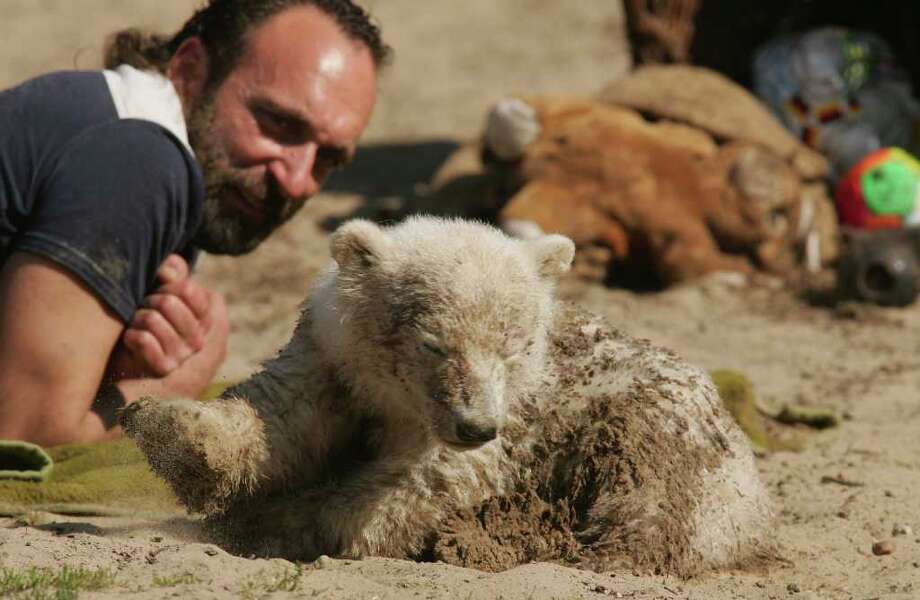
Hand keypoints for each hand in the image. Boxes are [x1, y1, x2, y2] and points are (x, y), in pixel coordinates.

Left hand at [108, 255, 228, 396]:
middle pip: (168, 301)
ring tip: (136, 324)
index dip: (169, 285)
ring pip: (152, 318)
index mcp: (208, 319)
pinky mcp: (164, 369)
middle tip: (145, 309)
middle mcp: (201, 338)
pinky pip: (143, 339)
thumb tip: (167, 268)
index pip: (189, 289)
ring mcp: (184, 355)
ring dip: (136, 318)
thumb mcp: (167, 298)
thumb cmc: (153, 327)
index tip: (161, 291)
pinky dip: (131, 335)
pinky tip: (131, 339)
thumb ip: (174, 276)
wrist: (133, 373)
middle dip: (148, 300)